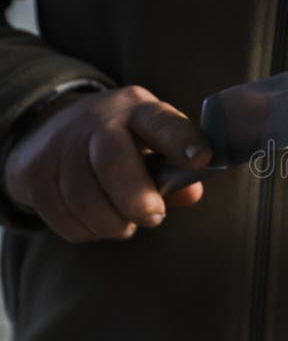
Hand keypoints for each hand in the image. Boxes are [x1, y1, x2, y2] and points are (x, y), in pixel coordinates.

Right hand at [4, 86, 211, 241]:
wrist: (53, 128)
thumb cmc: (124, 143)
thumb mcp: (154, 144)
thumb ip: (178, 172)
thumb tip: (191, 195)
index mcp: (138, 110)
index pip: (161, 121)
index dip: (181, 140)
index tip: (201, 159)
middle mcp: (97, 120)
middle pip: (112, 161)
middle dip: (137, 198)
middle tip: (154, 217)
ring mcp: (61, 145)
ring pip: (85, 199)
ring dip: (113, 223)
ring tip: (125, 221)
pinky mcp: (34, 172)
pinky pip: (65, 218)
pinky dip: (88, 230)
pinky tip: (98, 222)